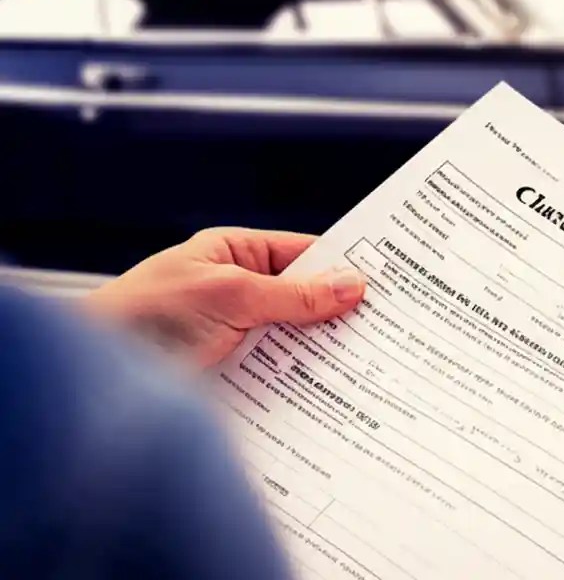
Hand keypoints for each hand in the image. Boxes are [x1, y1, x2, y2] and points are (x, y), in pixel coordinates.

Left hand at [85, 227, 365, 366]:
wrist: (94, 375)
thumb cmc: (144, 318)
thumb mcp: (231, 295)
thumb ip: (295, 295)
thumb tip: (352, 284)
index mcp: (234, 254)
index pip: (304, 253)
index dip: (344, 267)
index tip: (387, 283)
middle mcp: (236, 290)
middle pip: (304, 299)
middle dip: (340, 314)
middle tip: (387, 328)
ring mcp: (233, 333)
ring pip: (293, 340)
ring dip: (322, 352)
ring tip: (369, 363)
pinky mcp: (230, 373)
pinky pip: (276, 374)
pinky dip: (300, 381)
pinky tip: (329, 391)